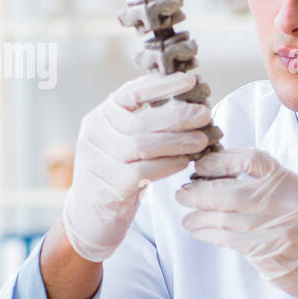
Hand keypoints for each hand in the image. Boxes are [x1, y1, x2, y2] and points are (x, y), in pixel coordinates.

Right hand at [61, 72, 211, 261]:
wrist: (92, 217)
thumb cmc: (117, 174)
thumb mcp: (123, 143)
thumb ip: (145, 124)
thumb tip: (188, 103)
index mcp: (99, 118)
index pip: (130, 93)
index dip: (161, 86)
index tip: (190, 80)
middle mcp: (94, 135)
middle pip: (140, 121)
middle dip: (177, 116)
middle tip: (205, 114)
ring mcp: (98, 161)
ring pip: (143, 145)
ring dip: (178, 141)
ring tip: (202, 139)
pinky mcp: (109, 185)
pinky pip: (144, 170)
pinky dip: (169, 164)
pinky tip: (185, 162)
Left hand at [175, 148, 297, 298]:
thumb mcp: (293, 193)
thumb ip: (262, 181)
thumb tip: (215, 172)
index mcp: (290, 182)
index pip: (251, 160)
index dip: (221, 161)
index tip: (202, 166)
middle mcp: (283, 203)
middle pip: (230, 191)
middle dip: (200, 192)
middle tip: (183, 193)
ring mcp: (274, 228)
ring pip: (223, 218)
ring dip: (198, 216)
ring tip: (188, 215)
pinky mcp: (264, 252)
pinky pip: (226, 239)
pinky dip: (207, 233)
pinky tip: (198, 229)